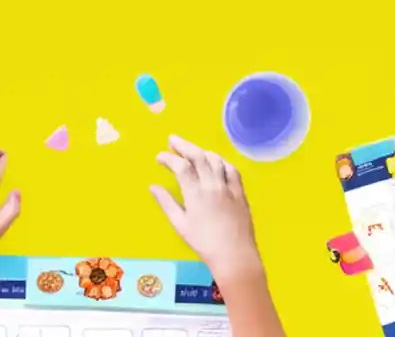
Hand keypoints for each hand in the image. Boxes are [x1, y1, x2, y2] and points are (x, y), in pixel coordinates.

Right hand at [150, 135, 261, 280]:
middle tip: (172, 140)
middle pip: (199, 156)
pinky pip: (231, 169)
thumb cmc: (204, 243)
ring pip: (216, 160)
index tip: (160, 157)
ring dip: (202, 151)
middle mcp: (213, 186)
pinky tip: (215, 162)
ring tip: (192, 150)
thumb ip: (167, 203)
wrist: (235, 255)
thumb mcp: (180, 225)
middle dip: (184, 145)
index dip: (168, 158)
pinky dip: (221, 161)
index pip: (181, 167)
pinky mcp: (241, 192)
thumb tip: (153, 187)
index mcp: (196, 194)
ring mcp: (229, 188)